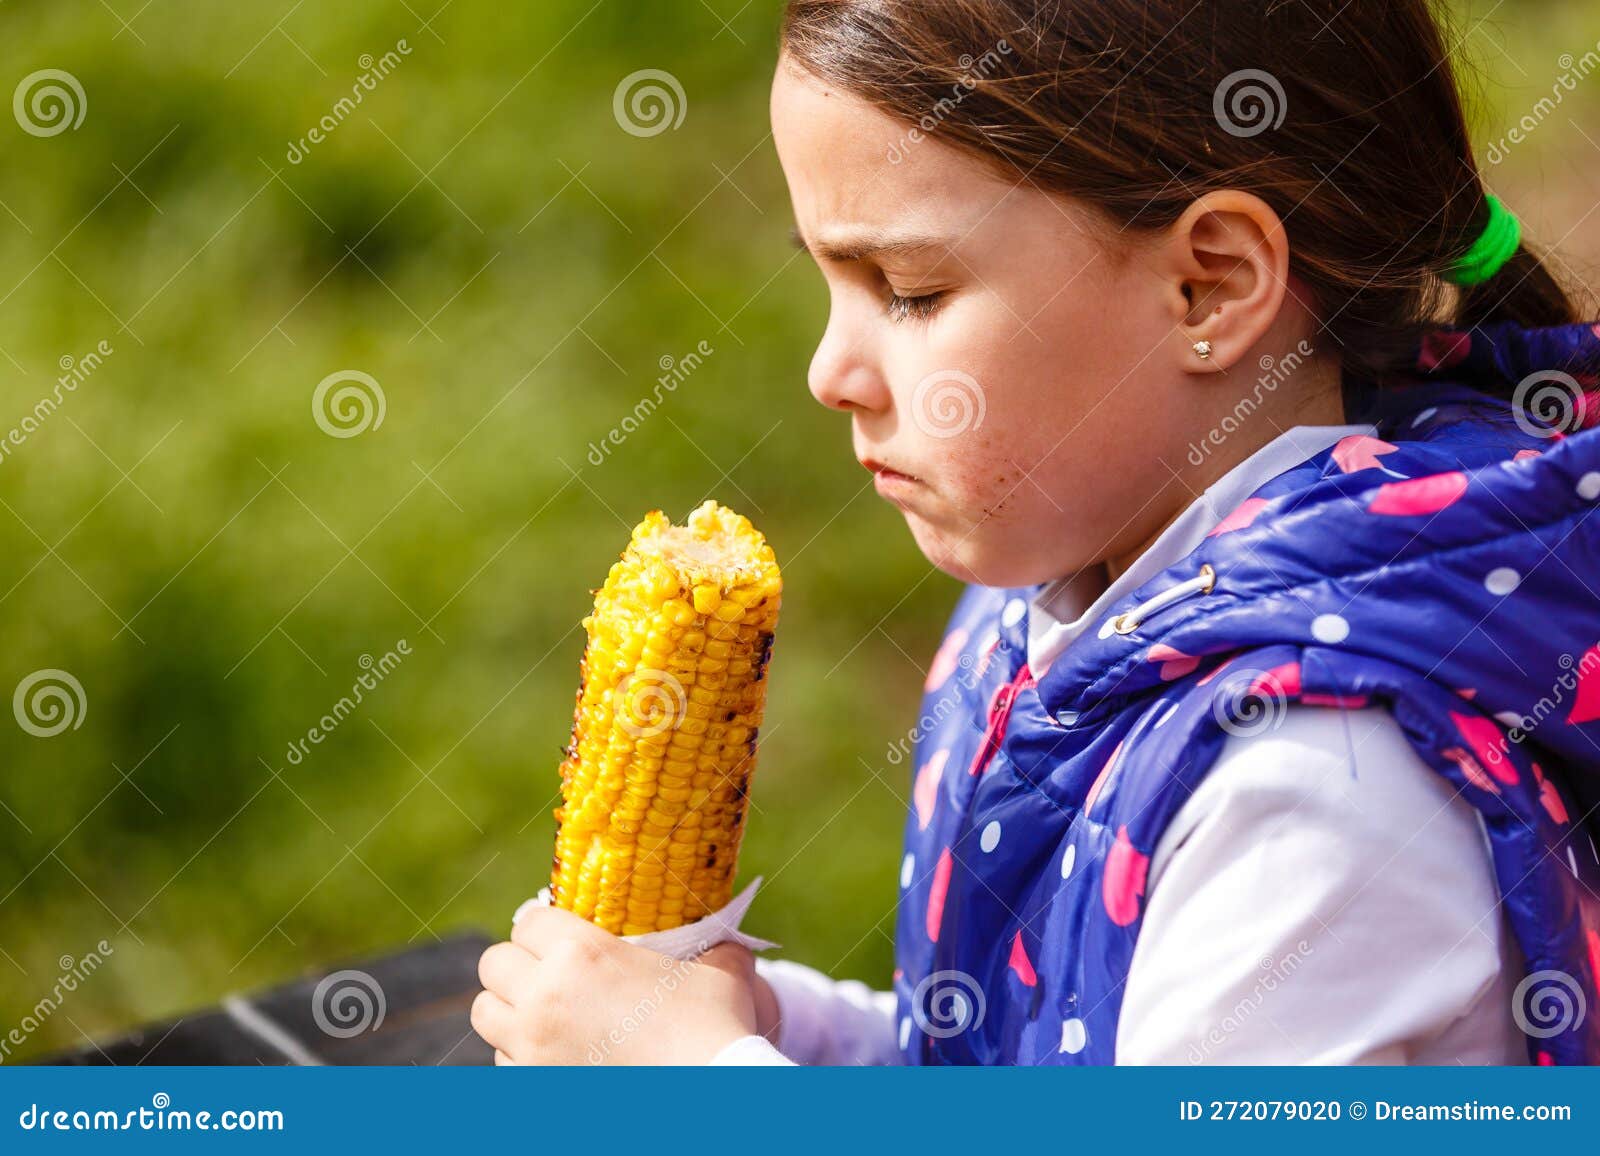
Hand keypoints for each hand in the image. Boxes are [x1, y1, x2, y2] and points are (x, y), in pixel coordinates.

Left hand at [472, 906, 758, 1064]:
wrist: (710, 1098)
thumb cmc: (714, 1029)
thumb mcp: (720, 972)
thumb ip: (714, 948)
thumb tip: (727, 942)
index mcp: (581, 953)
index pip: (528, 921)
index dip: (543, 925)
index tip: (558, 936)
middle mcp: (544, 996)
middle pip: (493, 963)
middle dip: (516, 965)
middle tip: (544, 974)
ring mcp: (531, 1047)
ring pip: (487, 1014)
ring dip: (509, 1011)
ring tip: (540, 1015)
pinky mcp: (532, 1088)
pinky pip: (504, 1063)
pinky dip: (520, 1057)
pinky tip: (554, 1057)